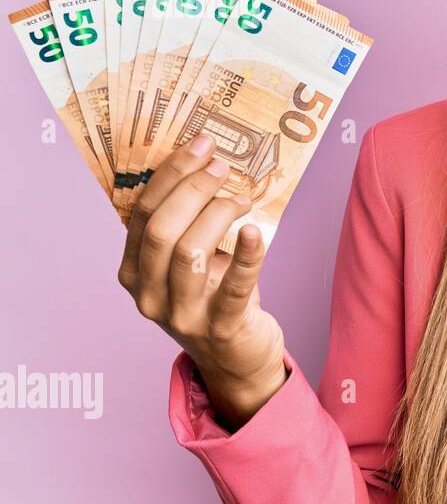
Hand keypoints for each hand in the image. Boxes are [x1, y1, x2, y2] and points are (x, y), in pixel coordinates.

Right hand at [117, 135, 287, 430]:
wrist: (236, 359)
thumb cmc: (214, 296)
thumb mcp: (188, 263)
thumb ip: (185, 224)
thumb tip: (207, 162)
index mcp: (132, 272)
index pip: (142, 213)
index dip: (171, 174)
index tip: (201, 145)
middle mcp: (148, 295)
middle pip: (161, 229)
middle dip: (193, 188)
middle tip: (222, 165)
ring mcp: (182, 315)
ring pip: (190, 252)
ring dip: (219, 214)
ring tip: (242, 198)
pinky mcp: (222, 328)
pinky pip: (235, 286)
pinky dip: (248, 255)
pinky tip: (257, 230)